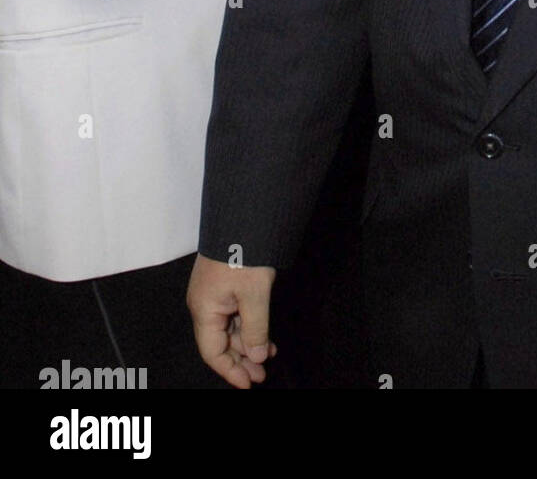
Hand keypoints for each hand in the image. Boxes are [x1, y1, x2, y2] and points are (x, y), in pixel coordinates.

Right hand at [187, 253, 277, 388]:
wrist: (243, 216)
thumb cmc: (244, 252)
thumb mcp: (255, 295)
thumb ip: (256, 329)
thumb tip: (257, 357)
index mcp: (204, 310)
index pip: (213, 352)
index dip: (230, 371)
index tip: (248, 384)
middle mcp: (204, 304)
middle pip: (220, 342)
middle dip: (241, 360)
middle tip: (262, 374)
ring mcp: (213, 294)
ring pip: (228, 328)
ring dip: (248, 343)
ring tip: (269, 355)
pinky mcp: (223, 284)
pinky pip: (233, 314)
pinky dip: (249, 326)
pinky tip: (264, 335)